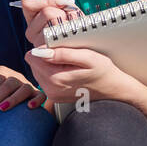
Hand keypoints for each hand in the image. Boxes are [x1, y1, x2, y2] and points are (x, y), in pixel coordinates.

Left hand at [0, 66, 43, 114]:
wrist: (22, 91)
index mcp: (1, 73)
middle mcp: (15, 77)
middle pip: (5, 85)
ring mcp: (28, 85)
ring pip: (22, 89)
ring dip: (13, 99)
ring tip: (2, 109)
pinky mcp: (38, 93)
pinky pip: (40, 95)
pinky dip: (36, 100)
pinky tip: (30, 107)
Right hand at [21, 0, 81, 46]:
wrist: (87, 52)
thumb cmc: (75, 28)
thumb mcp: (65, 6)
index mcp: (32, 19)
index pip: (29, 2)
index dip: (47, 1)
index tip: (65, 4)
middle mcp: (31, 33)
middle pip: (45, 13)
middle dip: (63, 14)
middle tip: (72, 22)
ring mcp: (37, 47)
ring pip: (52, 27)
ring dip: (70, 27)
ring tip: (75, 33)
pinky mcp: (45, 60)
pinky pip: (58, 43)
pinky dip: (71, 40)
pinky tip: (74, 42)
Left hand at [26, 45, 142, 106]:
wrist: (114, 91)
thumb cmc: (103, 72)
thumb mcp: (87, 57)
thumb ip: (63, 53)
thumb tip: (39, 51)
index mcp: (56, 78)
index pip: (32, 56)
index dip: (44, 48)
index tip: (60, 48)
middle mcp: (50, 90)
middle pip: (33, 64)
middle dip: (46, 57)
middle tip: (68, 58)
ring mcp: (52, 95)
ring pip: (37, 71)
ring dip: (49, 65)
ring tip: (69, 65)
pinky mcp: (54, 97)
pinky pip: (44, 79)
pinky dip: (52, 73)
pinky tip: (68, 72)